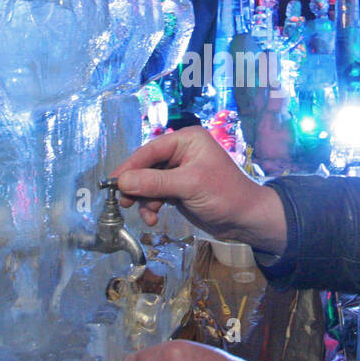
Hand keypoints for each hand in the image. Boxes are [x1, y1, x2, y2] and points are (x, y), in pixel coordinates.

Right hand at [112, 126, 287, 254]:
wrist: (246, 220)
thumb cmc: (225, 195)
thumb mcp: (189, 185)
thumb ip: (154, 183)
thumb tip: (122, 181)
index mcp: (187, 140)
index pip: (151, 149)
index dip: (130, 165)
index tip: (113, 181)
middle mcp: (181, 152)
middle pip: (146, 166)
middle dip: (136, 185)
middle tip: (123, 201)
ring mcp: (179, 172)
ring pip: (148, 183)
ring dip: (143, 199)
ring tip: (147, 215)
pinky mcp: (178, 189)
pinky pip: (155, 194)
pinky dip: (151, 206)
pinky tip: (153, 217)